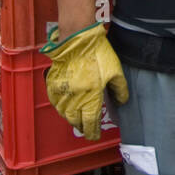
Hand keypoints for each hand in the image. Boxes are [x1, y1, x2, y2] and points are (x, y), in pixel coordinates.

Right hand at [41, 23, 128, 140]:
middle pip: (76, 121)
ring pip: (64, 114)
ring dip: (71, 119)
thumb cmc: (97, 54)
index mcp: (91, 97)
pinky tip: (65, 107)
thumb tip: (122, 101)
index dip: (93, 131)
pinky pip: (55, 103)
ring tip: (77, 119)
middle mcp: (74, 98)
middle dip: (82, 126)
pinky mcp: (53, 85)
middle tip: (87, 127)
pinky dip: (61, 108)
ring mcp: (62, 92)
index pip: (90, 122)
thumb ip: (120, 88)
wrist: (77, 39)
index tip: (95, 135)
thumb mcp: (115, 70)